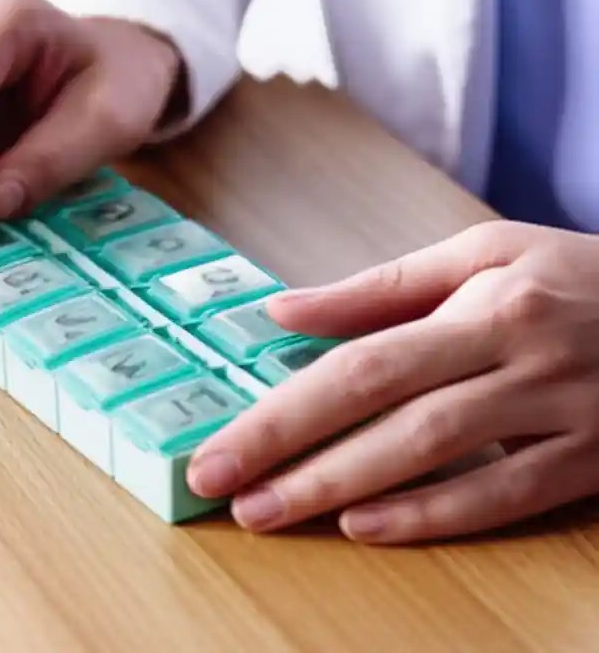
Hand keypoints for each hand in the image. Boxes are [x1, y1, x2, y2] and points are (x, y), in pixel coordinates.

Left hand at [187, 221, 598, 543]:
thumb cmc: (576, 278)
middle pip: (389, 410)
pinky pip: (507, 497)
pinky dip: (437, 516)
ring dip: (347, 489)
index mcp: (486, 302)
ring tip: (274, 513)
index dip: (282, 408)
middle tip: (222, 489)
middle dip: (296, 455)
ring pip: (440, 456)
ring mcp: (563, 412)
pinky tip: (369, 528)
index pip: (362, 361)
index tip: (220, 447)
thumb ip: (381, 287)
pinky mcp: (594, 460)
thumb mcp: (486, 254)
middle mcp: (521, 357)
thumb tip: (281, 309)